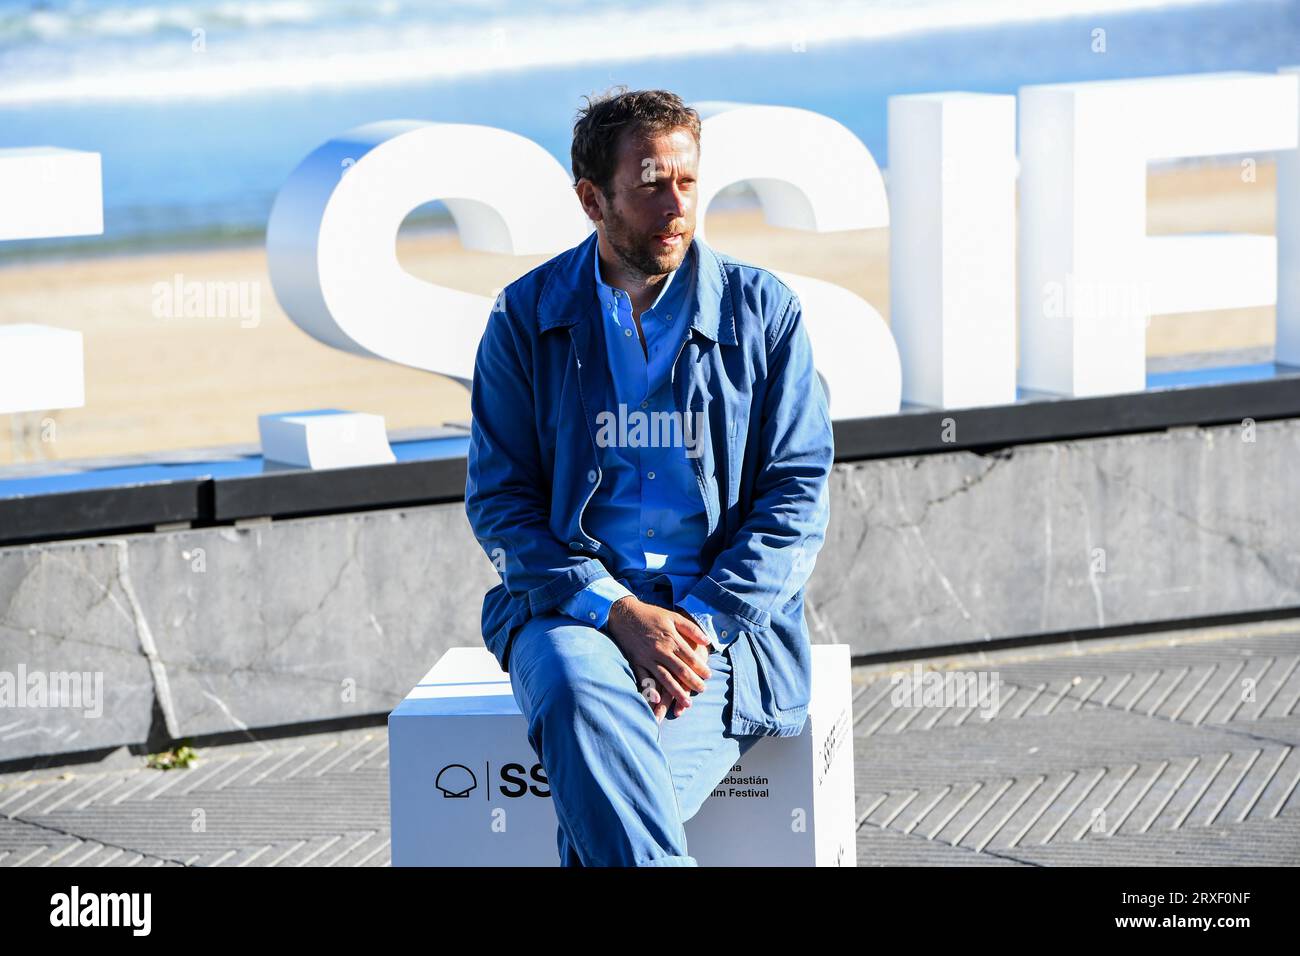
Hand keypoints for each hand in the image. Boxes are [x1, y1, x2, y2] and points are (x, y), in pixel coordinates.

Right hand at [606, 596, 711, 721]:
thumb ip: (691, 629)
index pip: (690, 658)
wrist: (625, 613)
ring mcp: (647, 657)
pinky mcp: (636, 661)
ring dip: (677, 691)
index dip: (701, 668)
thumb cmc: (651, 615)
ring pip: (665, 678)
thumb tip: (707, 640)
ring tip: (687, 702)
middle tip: (703, 690)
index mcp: (671, 639)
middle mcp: (661, 650)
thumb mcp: (673, 616)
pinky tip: (658, 700)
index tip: (708, 676)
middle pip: (680, 670)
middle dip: (693, 682)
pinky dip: (650, 689)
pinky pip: (643, 678)